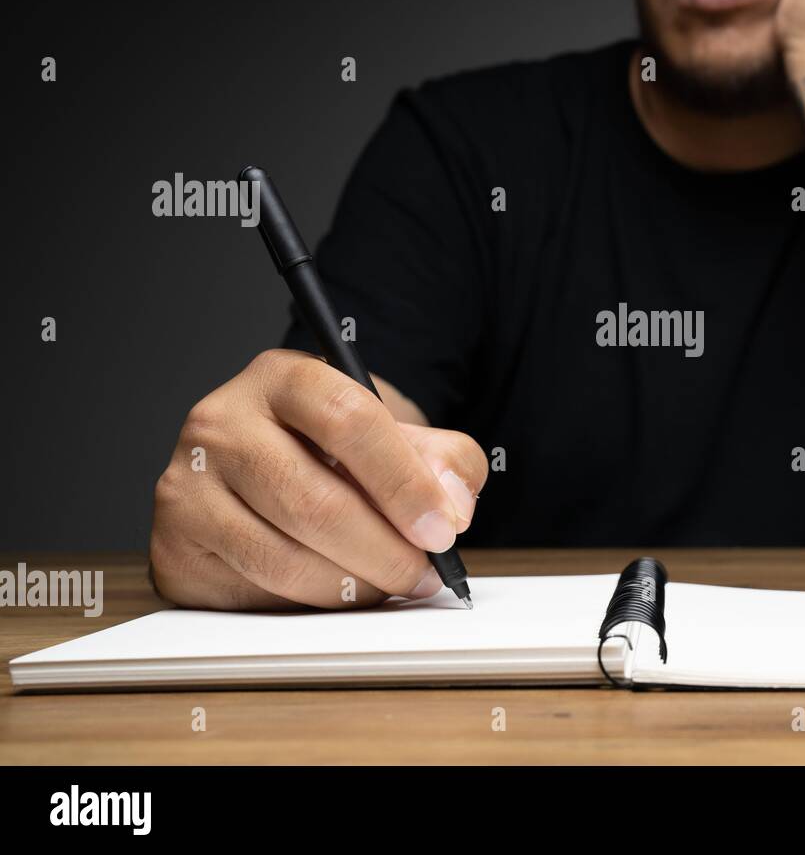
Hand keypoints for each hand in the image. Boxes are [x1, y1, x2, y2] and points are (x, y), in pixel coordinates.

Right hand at [149, 349, 487, 610]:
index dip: (403, 482)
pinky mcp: (174, 548)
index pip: (348, 419)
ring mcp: (186, 486)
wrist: (266, 468)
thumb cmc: (338, 450)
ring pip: (284, 558)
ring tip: (389, 584)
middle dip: (385, 551)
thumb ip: (443, 458)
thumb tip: (452, 507)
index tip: (443, 529)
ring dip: (353, 586)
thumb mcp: (399, 433)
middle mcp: (220, 424)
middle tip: (424, 574)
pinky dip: (312, 605)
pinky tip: (339, 591)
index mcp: (282, 378)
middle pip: (315, 501)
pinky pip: (255, 593)